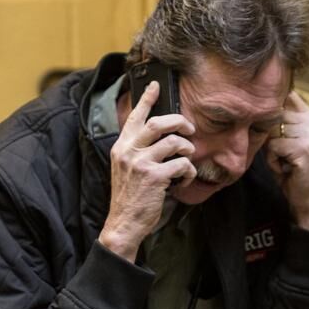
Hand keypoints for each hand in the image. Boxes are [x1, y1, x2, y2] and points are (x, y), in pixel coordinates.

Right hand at [100, 80, 196, 261]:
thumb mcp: (125, 168)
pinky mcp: (155, 177)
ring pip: (175, 142)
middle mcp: (128, 151)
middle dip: (179, 122)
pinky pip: (182, 164)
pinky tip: (183, 179)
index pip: (134, 117)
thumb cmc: (129, 196)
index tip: (156, 85)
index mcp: (121, 147)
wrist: (123, 222)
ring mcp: (140, 164)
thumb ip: (137, 151)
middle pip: (158, 123)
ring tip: (186, 160)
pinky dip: (188, 172)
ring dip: (187, 150)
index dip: (147, 99)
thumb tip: (161, 137)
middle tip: (188, 130)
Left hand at [265, 91, 308, 232]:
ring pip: (270, 131)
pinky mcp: (304, 147)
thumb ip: (273, 122)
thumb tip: (248, 105)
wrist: (306, 194)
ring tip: (283, 159)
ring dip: (270, 149)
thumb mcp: (280, 139)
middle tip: (280, 151)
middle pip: (271, 115)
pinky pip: (273, 146)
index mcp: (308, 115)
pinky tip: (285, 166)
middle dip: (267, 135)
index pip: (284, 96)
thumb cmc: (288, 165)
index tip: (258, 112)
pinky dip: (273, 159)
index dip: (267, 105)